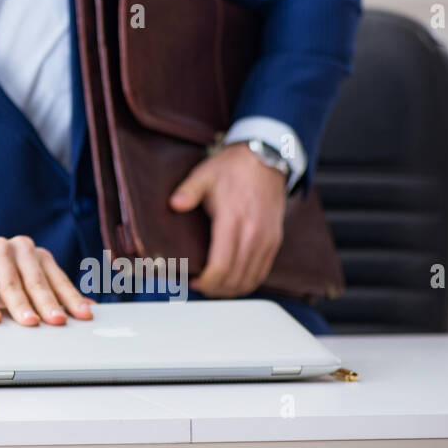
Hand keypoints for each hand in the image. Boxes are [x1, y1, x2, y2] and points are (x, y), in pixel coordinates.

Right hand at [0, 235, 94, 325]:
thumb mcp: (19, 296)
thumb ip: (45, 299)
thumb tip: (86, 311)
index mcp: (35, 256)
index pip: (57, 279)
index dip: (70, 298)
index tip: (83, 316)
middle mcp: (18, 248)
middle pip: (36, 279)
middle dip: (48, 303)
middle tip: (58, 322)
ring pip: (11, 282)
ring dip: (20, 305)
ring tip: (29, 323)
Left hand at [169, 142, 286, 297]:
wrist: (265, 159)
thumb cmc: (231, 168)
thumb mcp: (204, 174)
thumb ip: (187, 191)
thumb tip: (173, 205)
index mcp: (233, 220)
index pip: (221, 266)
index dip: (206, 281)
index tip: (192, 281)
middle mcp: (254, 234)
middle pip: (235, 278)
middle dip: (215, 289)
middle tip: (198, 286)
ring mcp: (267, 239)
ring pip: (251, 279)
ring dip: (231, 289)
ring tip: (213, 285)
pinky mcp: (274, 240)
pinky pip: (263, 271)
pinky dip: (247, 281)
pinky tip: (232, 279)